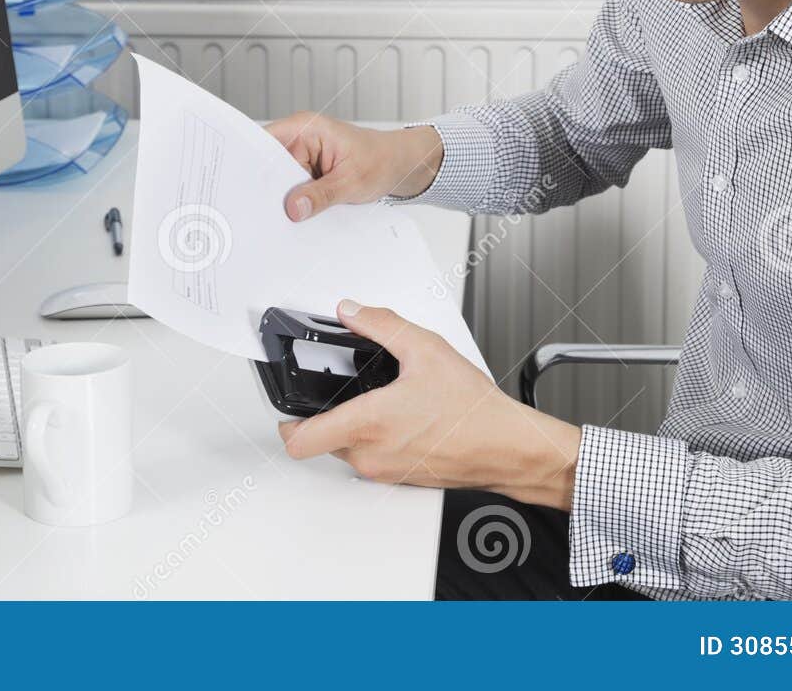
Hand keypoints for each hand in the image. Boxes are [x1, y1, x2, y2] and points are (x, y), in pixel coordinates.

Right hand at [264, 113, 443, 220]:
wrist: (400, 165)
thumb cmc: (381, 160)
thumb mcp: (352, 181)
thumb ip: (321, 195)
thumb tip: (293, 207)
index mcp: (305, 128)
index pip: (265, 143)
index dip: (253, 165)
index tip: (248, 189)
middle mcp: (299, 139)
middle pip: (269, 166)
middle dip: (270, 189)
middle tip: (270, 213)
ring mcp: (302, 157)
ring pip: (280, 182)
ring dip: (285, 198)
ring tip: (289, 215)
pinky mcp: (308, 173)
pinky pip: (293, 189)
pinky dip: (297, 202)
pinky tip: (300, 215)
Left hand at [278, 299, 582, 508]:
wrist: (506, 446)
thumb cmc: (473, 410)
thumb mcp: (425, 348)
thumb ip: (381, 325)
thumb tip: (352, 312)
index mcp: (367, 424)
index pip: (298, 440)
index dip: (284, 422)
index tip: (287, 405)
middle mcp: (369, 456)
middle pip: (320, 440)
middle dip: (325, 415)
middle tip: (341, 391)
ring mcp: (384, 472)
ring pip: (346, 450)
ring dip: (352, 427)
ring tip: (379, 401)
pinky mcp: (400, 478)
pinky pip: (371, 459)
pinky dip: (375, 439)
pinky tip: (400, 417)